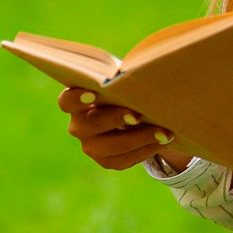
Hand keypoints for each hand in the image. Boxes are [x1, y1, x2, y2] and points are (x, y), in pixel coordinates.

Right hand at [57, 86, 180, 171]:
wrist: (136, 113)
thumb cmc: (127, 91)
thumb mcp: (123, 82)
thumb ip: (124, 78)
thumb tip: (144, 72)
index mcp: (78, 102)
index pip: (67, 101)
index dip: (77, 98)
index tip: (93, 93)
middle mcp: (79, 126)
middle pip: (91, 124)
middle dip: (116, 119)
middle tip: (138, 115)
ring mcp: (90, 146)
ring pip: (111, 146)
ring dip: (140, 139)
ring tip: (164, 133)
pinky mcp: (106, 160)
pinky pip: (124, 159)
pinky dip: (146, 150)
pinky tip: (163, 141)